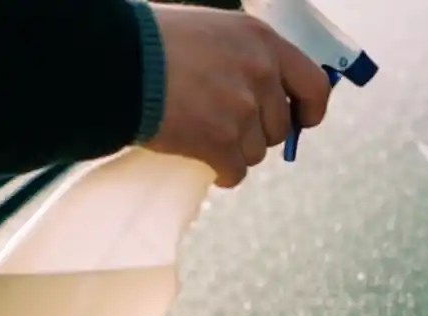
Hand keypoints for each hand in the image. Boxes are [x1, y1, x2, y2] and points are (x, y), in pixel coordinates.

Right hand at [142, 4, 331, 187]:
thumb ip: (246, 56)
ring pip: (257, 152)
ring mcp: (241, 109)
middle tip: (228, 127)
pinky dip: (223, 173)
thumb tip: (270, 88)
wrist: (112, 62)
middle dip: (258, 133)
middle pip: (279, 126)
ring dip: (236, 151)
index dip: (311, 110)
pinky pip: (235, 171)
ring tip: (206, 136)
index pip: (315, 85)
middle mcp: (260, 74)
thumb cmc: (152, 41)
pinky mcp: (220, 141)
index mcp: (262, 42)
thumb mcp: (212, 30)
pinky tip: (208, 164)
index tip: (302, 122)